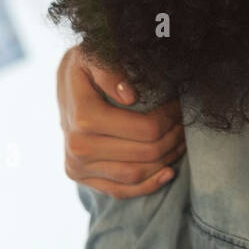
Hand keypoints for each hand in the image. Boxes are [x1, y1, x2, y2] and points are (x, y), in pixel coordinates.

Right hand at [57, 44, 184, 197]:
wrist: (64, 86)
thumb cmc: (86, 67)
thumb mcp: (94, 56)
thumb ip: (110, 71)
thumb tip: (129, 95)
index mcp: (84, 117)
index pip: (145, 130)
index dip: (170, 120)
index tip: (179, 107)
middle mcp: (77, 146)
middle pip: (145, 154)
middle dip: (172, 139)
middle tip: (184, 124)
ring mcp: (77, 166)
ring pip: (135, 175)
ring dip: (165, 161)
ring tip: (179, 142)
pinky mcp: (80, 177)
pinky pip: (120, 191)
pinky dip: (148, 186)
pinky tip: (168, 172)